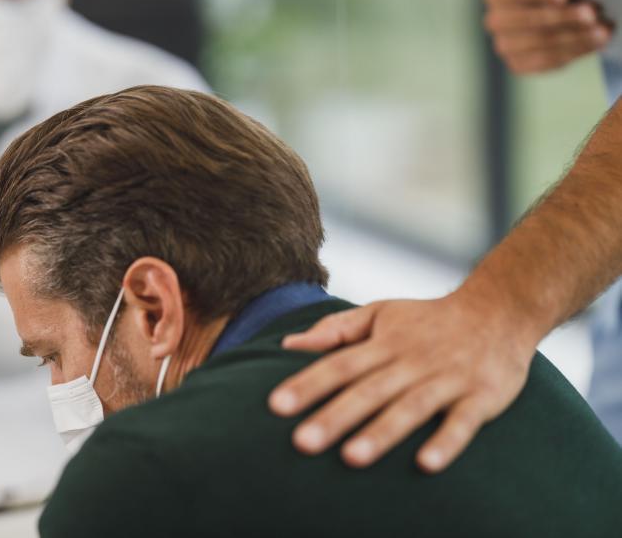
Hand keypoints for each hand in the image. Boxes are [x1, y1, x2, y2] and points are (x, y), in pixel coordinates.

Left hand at [267, 294, 535, 472]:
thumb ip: (336, 330)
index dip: (306, 384)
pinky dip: (446, 442)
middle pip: (368, 390)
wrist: (500, 310)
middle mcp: (412, 361)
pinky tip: (426, 464)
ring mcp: (447, 379)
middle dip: (334, 416)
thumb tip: (288, 344)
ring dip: (382, 433)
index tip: (275, 406)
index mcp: (384, 343)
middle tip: (301, 442)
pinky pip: (463, 422)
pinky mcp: (481, 397)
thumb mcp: (380, 313)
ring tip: (351, 458)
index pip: (338, 365)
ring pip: (410, 407)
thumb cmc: (428, 320)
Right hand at [483, 0, 611, 73]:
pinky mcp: (518, 64)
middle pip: (527, 19)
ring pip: (540, 42)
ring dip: (574, 36)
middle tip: (590, 13)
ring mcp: (504, 45)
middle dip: (561, 16)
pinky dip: (575, 50)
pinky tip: (595, 42)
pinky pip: (547, 60)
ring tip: (601, 30)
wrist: (546, 15)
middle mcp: (495, 20)